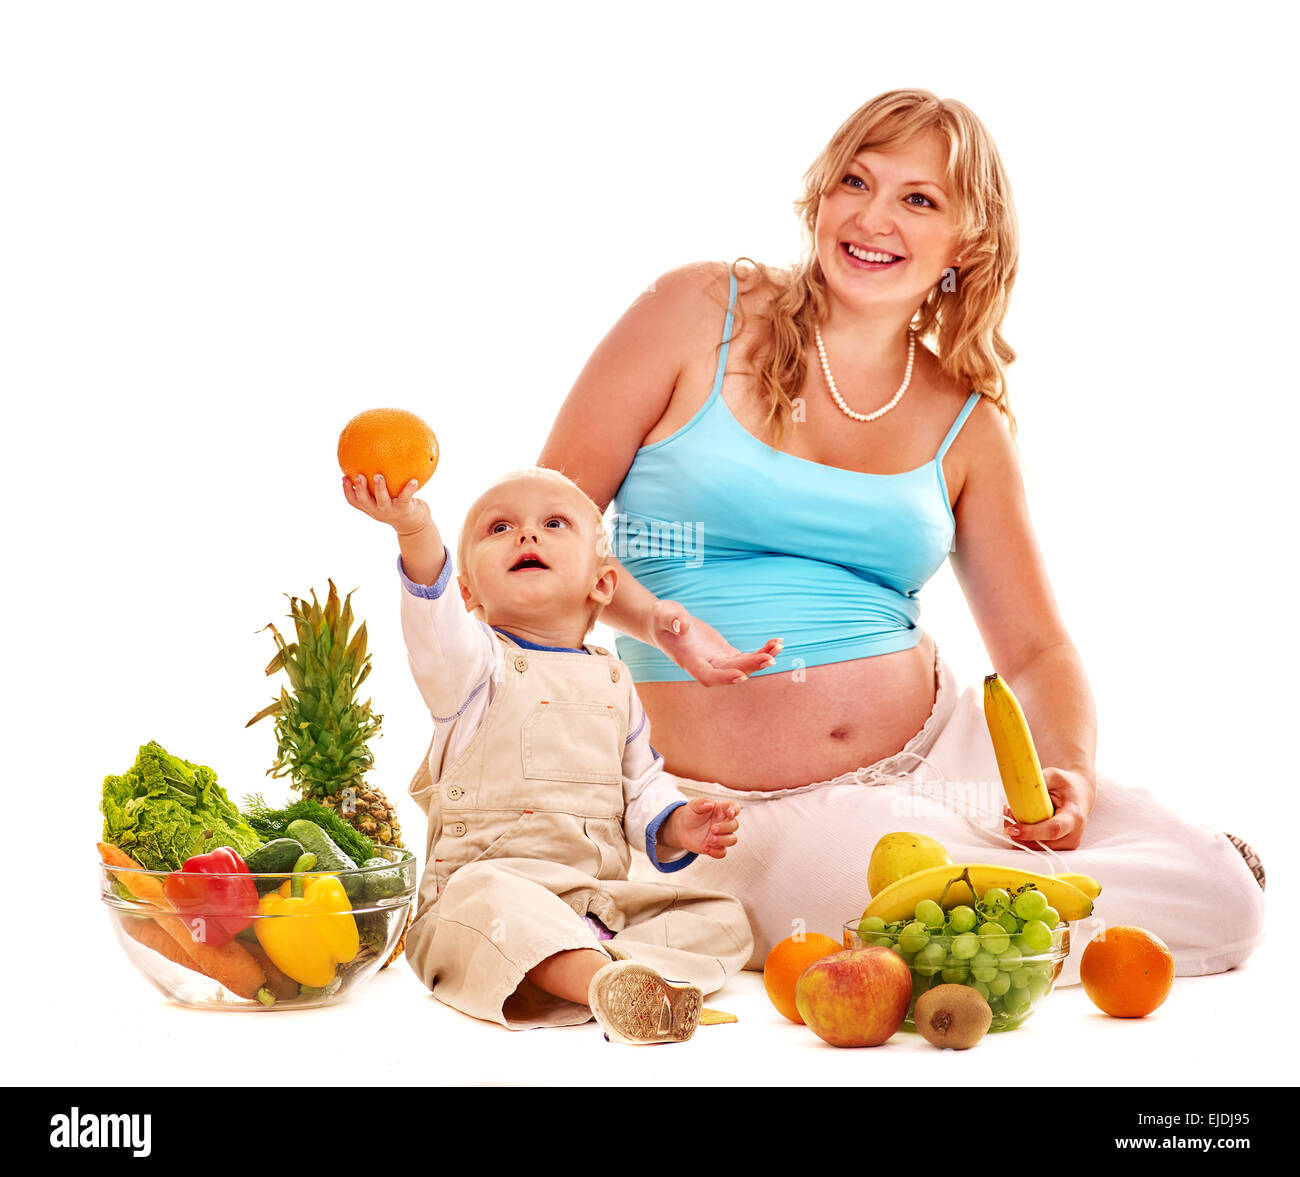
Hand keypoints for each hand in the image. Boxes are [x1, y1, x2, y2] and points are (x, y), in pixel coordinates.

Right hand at [342, 473, 429, 534]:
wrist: (414, 524)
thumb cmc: (398, 504)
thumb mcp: (387, 496)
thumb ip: (379, 484)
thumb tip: (375, 458)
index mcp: (370, 506)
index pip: (354, 500)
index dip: (347, 490)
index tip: (344, 477)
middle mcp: (377, 510)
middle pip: (364, 501)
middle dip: (360, 488)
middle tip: (359, 476)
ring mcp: (390, 511)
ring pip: (382, 500)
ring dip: (379, 488)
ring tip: (378, 476)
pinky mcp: (404, 510)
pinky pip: (405, 498)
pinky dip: (409, 489)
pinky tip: (414, 480)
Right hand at [648, 599, 781, 685]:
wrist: (664, 624)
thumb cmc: (661, 619)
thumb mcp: (663, 614)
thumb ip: (671, 620)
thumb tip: (682, 624)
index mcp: (689, 660)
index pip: (707, 675)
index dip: (724, 677)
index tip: (741, 676)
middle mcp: (705, 665)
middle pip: (731, 672)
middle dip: (750, 666)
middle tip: (770, 658)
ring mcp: (717, 661)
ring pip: (742, 666)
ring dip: (761, 659)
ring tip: (778, 646)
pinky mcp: (725, 654)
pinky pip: (746, 657)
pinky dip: (761, 652)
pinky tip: (776, 643)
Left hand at [660, 798, 739, 859]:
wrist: (682, 828)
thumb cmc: (691, 814)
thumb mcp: (693, 805)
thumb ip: (701, 802)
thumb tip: (709, 804)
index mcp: (721, 810)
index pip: (734, 807)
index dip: (735, 810)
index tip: (730, 813)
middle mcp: (724, 822)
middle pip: (734, 825)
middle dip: (725, 828)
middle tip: (713, 828)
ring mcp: (721, 835)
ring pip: (732, 840)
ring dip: (724, 840)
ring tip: (710, 839)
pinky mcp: (716, 847)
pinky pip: (722, 852)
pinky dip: (716, 852)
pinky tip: (706, 848)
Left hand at [1003, 767, 1096, 850]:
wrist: (1078, 795)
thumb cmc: (1066, 786)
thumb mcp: (1054, 776)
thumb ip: (1039, 780)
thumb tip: (1021, 785)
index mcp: (1074, 816)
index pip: (1053, 829)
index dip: (1032, 832)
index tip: (1013, 828)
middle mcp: (1073, 835)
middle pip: (1041, 843)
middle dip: (1019, 833)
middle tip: (1007, 813)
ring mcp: (1066, 844)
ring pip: (1036, 848)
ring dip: (1019, 836)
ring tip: (1013, 815)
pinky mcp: (1059, 848)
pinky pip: (1037, 848)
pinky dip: (1024, 838)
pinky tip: (1020, 823)